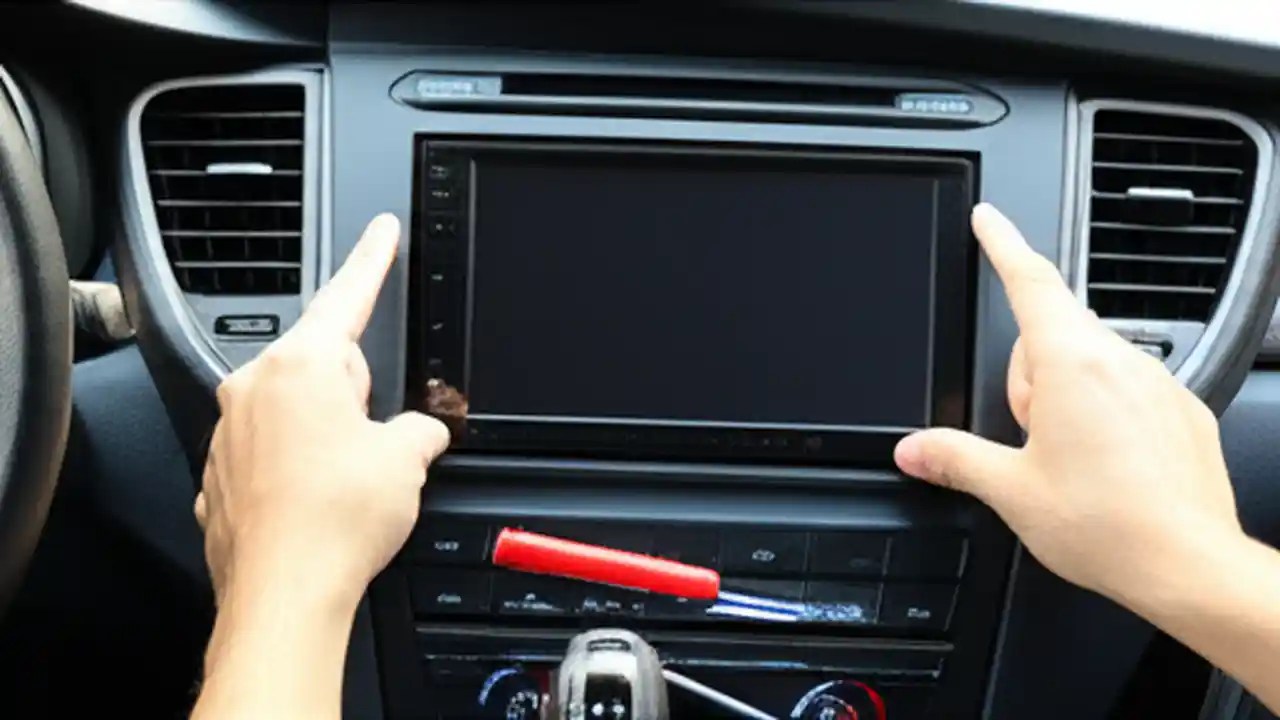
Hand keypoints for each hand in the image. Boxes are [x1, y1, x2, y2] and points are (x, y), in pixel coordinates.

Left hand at [195, 213, 449, 610]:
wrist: (284, 594)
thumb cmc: (335, 522)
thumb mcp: (406, 460)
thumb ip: (421, 428)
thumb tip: (422, 433)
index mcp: (302, 366)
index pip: (346, 296)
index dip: (373, 259)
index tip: (381, 232)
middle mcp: (255, 389)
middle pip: (324, 365)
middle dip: (359, 393)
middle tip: (382, 439)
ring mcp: (230, 433)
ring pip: (297, 412)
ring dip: (328, 435)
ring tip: (352, 483)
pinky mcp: (221, 475)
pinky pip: (272, 454)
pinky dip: (300, 469)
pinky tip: (321, 501)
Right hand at [894, 204, 1241, 606]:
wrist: (1190, 566)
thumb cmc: (1110, 526)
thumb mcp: (1012, 491)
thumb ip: (955, 458)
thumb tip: (913, 449)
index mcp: (1072, 366)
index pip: (1030, 282)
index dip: (1004, 245)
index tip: (989, 220)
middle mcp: (1121, 362)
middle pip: (1052, 339)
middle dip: (1029, 380)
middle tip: (1030, 439)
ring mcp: (1158, 385)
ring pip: (1091, 367)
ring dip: (1067, 400)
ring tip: (1071, 464)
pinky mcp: (1182, 413)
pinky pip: (1129, 391)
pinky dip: (1107, 417)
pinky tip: (1106, 469)